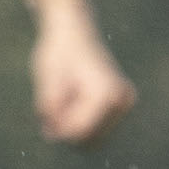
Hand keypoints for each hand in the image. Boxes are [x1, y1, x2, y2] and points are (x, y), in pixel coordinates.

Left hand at [33, 9, 137, 144]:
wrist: (74, 31)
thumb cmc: (58, 52)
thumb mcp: (47, 80)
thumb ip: (51, 108)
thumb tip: (51, 135)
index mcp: (105, 93)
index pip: (81, 130)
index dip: (59, 133)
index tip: (44, 124)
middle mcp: (121, 100)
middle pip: (91, 137)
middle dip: (68, 132)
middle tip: (49, 115)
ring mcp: (125, 103)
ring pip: (96, 136)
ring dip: (75, 128)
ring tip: (61, 104)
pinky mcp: (121, 104)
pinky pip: (99, 126)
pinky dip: (82, 121)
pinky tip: (70, 102)